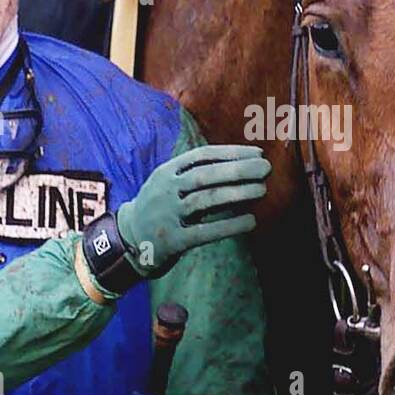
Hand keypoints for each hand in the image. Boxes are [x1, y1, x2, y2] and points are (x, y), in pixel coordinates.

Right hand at [116, 144, 270, 276]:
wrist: (128, 240)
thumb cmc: (161, 207)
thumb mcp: (170, 184)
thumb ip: (198, 176)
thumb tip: (243, 167)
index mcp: (166, 172)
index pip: (202, 156)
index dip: (231, 153)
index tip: (257, 153)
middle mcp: (165, 190)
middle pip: (205, 175)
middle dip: (238, 169)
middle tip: (266, 168)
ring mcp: (166, 215)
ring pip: (205, 200)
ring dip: (236, 194)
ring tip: (262, 190)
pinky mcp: (171, 241)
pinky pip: (204, 232)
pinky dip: (229, 226)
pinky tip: (250, 222)